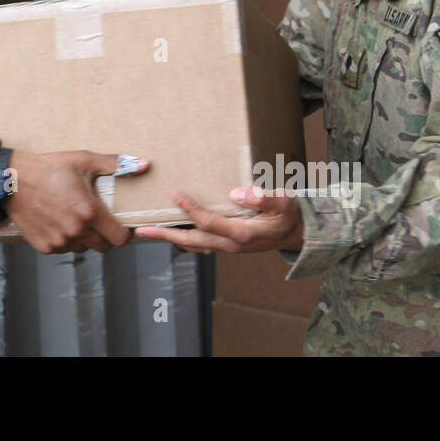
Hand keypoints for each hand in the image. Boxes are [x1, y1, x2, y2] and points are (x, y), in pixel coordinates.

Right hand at [5, 151, 148, 254]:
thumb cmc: (49, 168)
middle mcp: (76, 231)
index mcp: (89, 212)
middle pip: (104, 247)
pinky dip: (65, 240)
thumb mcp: (83, 161)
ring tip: (74, 217)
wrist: (12, 180)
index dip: (124, 234)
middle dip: (105, 235)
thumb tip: (144, 165)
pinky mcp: (45, 246)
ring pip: (83, 248)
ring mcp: (60, 241)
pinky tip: (58, 222)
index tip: (120, 225)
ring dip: (84, 238)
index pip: (120, 239)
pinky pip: (64, 249)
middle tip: (97, 219)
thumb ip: (116, 165)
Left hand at [133, 187, 303, 254]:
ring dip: (171, 238)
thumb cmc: (290, 214)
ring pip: (194, 244)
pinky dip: (185, 237)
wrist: (299, 232)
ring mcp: (229, 246)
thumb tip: (235, 193)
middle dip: (165, 236)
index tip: (174, 194)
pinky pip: (201, 243)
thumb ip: (262, 197)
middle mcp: (231, 244)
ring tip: (149, 232)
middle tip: (140, 231)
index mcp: (242, 234)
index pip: (207, 223)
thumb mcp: (283, 201)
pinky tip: (175, 229)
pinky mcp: (228, 243)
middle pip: (191, 241)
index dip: (189, 209)